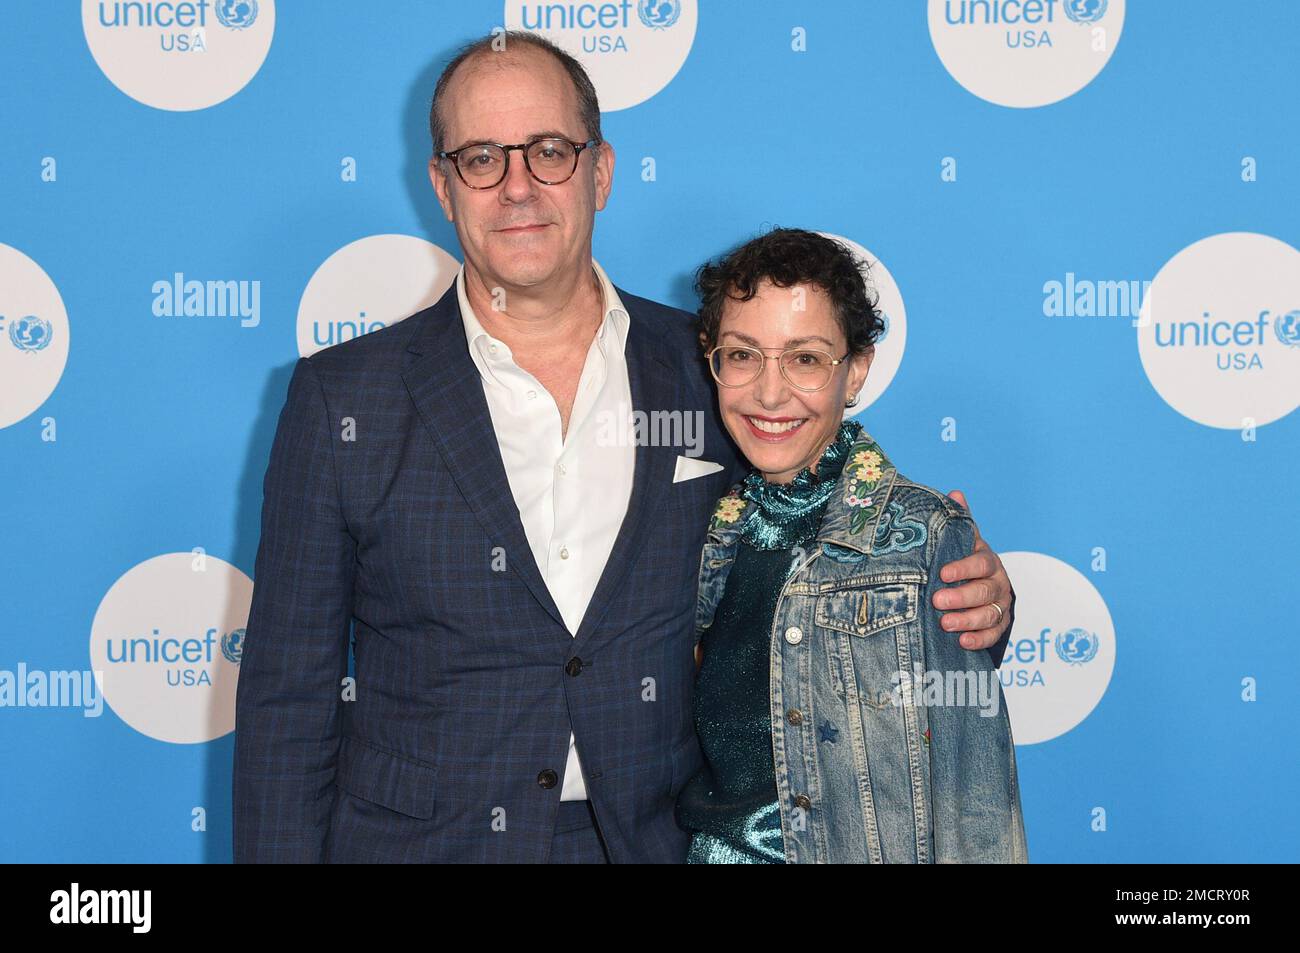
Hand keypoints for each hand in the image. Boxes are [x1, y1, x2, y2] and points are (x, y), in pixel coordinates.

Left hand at [935, 489, 1013, 650]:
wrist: (979, 585)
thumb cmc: (963, 560)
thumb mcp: (960, 541)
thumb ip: (958, 522)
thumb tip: (955, 493)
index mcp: (987, 559)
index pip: (980, 562)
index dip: (964, 568)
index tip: (943, 573)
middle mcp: (998, 582)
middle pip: (984, 590)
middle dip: (961, 597)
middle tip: (937, 601)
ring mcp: (1000, 604)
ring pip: (990, 614)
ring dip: (968, 620)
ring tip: (945, 624)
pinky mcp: (999, 626)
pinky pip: (994, 635)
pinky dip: (980, 639)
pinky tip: (964, 642)